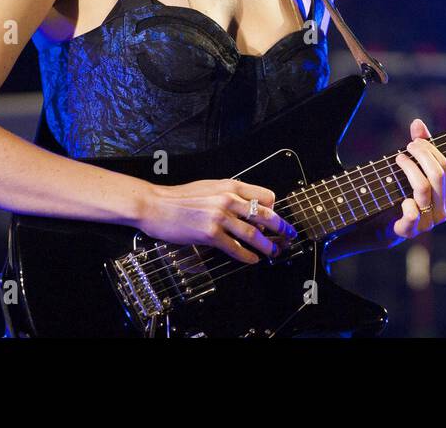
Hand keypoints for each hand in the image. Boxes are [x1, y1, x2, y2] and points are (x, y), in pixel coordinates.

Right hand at [137, 179, 296, 263]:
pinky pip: (235, 247)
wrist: (156, 205)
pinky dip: (247, 256)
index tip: (276, 217)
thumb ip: (229, 193)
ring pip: (253, 233)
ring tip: (274, 252)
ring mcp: (220, 217)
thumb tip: (246, 205)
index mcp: (230, 185)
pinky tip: (253, 259)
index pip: (265, 195)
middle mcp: (228, 199)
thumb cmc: (180, 197)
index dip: (274, 208)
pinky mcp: (210, 234)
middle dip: (281, 227)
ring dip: (267, 245)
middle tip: (289, 235)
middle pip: (265, 215)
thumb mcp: (210, 187)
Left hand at [384, 118, 445, 242]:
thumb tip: (417, 122)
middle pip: (437, 175)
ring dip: (410, 169)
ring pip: (423, 189)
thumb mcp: (414, 169)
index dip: (431, 150)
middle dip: (422, 156)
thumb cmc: (404, 193)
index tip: (415, 141)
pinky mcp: (410, 231)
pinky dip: (407, 203)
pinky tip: (401, 197)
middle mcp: (443, 210)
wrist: (384, 225)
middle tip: (407, 147)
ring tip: (399, 159)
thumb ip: (419, 146)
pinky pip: (413, 214)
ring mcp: (428, 222)